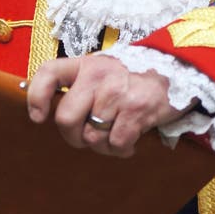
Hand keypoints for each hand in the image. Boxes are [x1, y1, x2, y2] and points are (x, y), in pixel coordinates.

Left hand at [26, 55, 187, 157]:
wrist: (178, 71)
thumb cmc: (134, 77)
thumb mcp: (105, 70)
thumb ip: (81, 85)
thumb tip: (51, 111)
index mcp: (86, 64)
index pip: (49, 73)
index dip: (36, 97)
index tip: (38, 117)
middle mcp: (99, 75)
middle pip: (66, 118)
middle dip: (72, 137)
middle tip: (85, 136)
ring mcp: (118, 92)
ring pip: (92, 137)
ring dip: (102, 145)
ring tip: (114, 135)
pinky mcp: (137, 110)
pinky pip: (115, 143)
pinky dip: (121, 149)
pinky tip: (130, 140)